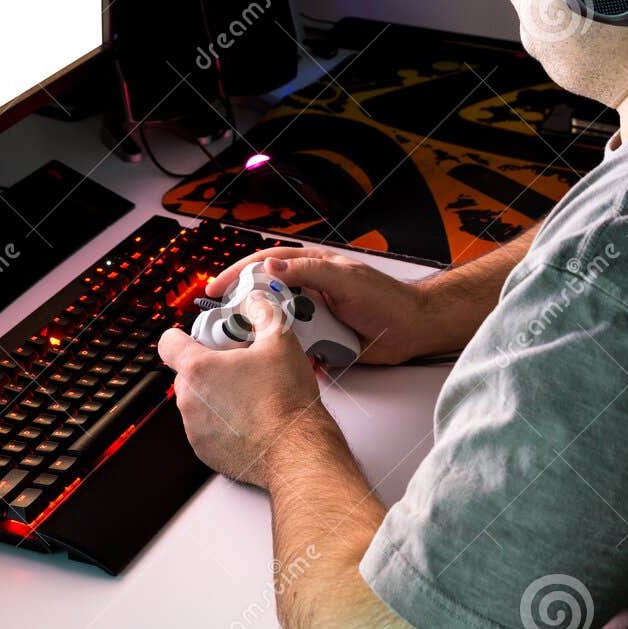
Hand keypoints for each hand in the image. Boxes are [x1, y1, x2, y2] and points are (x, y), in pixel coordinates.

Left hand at [157, 291, 330, 487]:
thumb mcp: (281, 341)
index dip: (184, 336)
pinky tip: (250, 419)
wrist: (297, 450)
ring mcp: (195, 429)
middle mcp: (189, 400)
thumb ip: (263, 312)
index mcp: (198, 369)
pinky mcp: (205, 451)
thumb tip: (257, 302)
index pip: (168, 343)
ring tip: (250, 394)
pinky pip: (206, 428)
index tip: (204, 339)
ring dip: (216, 395)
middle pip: (187, 373)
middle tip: (240, 365)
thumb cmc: (286, 399)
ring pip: (197, 401)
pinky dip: (222, 423)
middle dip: (210, 367)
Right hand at [204, 247, 433, 364]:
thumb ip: (309, 270)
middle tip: (224, 326)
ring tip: (248, 349)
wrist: (412, 330)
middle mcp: (308, 289)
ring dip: (266, 336)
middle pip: (265, 296)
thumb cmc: (386, 299)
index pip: (264, 264)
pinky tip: (282, 364)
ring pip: (277, 324)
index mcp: (311, 266)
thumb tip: (272, 265)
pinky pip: (295, 347)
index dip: (236, 273)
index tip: (215, 288)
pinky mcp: (320, 339)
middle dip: (244, 310)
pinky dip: (288, 355)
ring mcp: (313, 314)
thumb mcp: (345, 279)